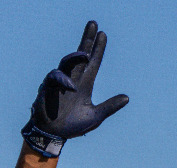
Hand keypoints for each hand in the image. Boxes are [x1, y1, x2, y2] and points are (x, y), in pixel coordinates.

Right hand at [24, 21, 127, 152]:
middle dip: (87, 39)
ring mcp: (61, 82)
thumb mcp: (95, 116)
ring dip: (76, 56)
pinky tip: (72, 87)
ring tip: (86, 54)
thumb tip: (127, 98)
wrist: (54, 135)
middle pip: (80, 54)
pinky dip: (63, 80)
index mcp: (85, 84)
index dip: (98, 48)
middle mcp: (73, 79)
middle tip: (93, 24)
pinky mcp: (49, 87)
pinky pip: (55, 77)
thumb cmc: (72, 126)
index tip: (102, 34)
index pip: (93, 62)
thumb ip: (109, 106)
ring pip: (68, 62)